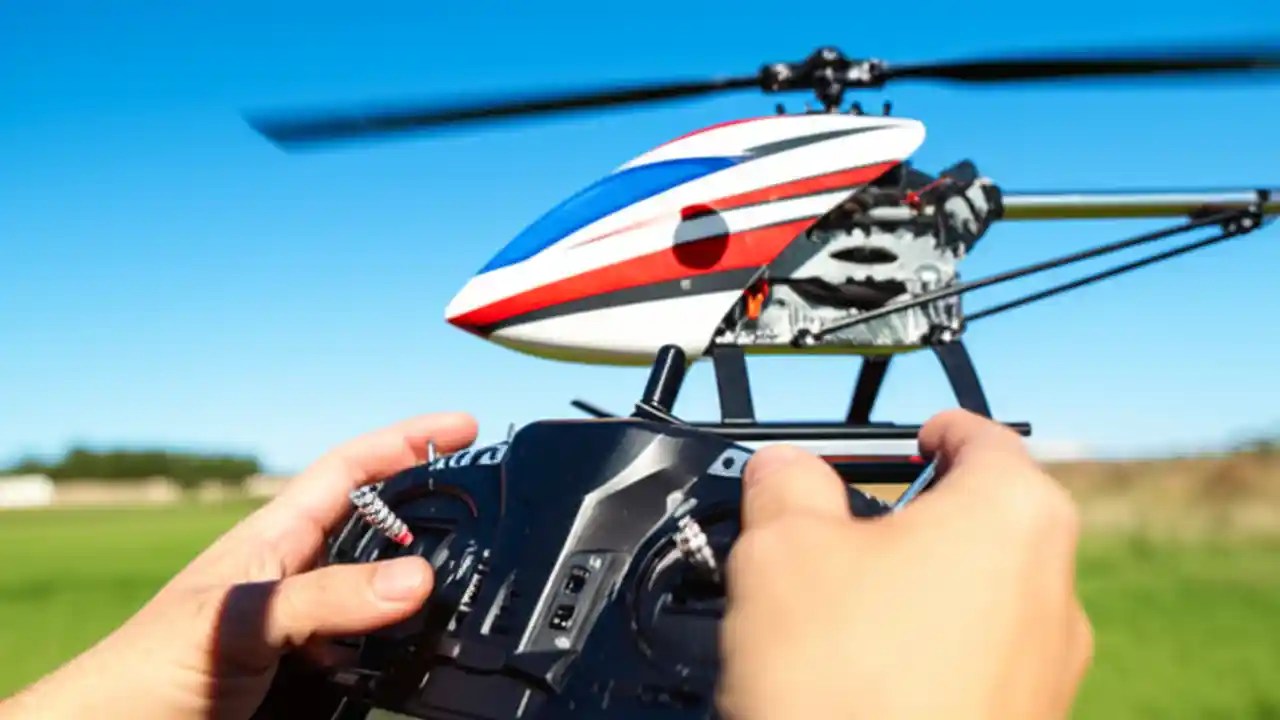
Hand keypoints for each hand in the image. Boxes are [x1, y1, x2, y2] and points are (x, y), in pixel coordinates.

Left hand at [0, 412, 477, 719]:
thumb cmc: (150, 668)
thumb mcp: (242, 621)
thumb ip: (326, 598)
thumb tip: (416, 577)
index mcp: (275, 536)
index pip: (352, 469)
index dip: (406, 440)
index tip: (464, 426)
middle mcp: (295, 574)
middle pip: (376, 525)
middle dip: (430, 510)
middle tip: (483, 510)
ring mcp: (302, 623)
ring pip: (379, 589)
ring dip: (421, 587)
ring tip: (465, 586)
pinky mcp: (305, 671)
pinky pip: (372, 648)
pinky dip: (402, 647)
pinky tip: (419, 658)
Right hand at [716, 409, 1091, 719]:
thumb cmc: (846, 686)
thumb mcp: (781, 548)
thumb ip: (785, 484)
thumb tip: (784, 470)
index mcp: (1010, 515)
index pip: (980, 437)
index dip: (931, 430)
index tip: (909, 439)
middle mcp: (1052, 588)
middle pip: (980, 519)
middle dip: (911, 520)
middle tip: (843, 532)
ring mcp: (1048, 668)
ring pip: (977, 597)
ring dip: (916, 591)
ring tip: (838, 616)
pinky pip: (977, 663)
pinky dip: (928, 654)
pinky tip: (863, 680)